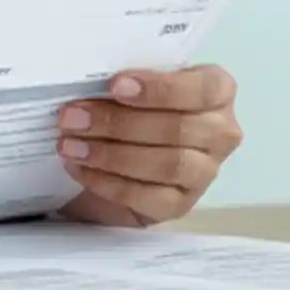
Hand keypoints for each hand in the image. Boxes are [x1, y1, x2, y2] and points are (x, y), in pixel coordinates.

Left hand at [56, 65, 242, 226]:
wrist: (113, 163)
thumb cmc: (127, 114)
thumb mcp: (129, 91)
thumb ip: (123, 85)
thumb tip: (87, 84)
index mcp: (216, 93)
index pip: (203, 88)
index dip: (160, 88)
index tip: (114, 86)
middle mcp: (219, 133)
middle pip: (177, 128)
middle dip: (118, 123)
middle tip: (72, 118)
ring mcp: (204, 172)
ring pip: (166, 164)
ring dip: (110, 154)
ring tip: (69, 145)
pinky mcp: (180, 205)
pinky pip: (148, 196)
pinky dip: (108, 182)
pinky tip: (78, 169)